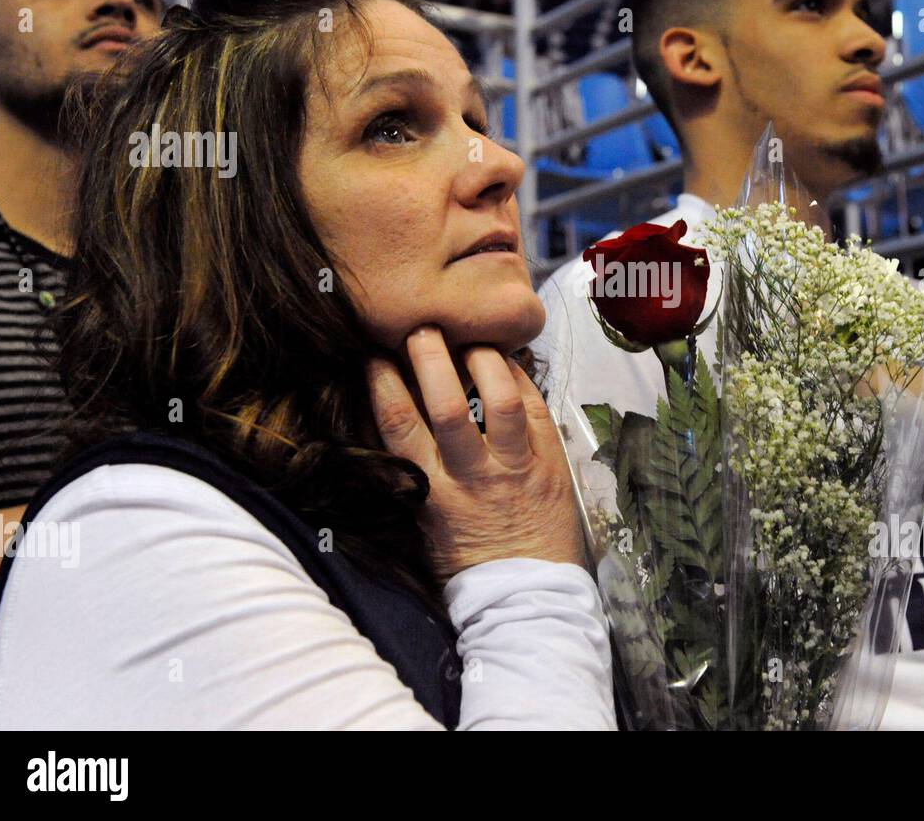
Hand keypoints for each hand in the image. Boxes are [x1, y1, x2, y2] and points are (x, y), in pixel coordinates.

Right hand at [366, 326, 585, 582]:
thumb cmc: (471, 564)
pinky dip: (522, 380)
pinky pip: (536, 411)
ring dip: (484, 359)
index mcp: (432, 493)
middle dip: (430, 357)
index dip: (383, 384)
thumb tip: (397, 425)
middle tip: (421, 328)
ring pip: (499, 399)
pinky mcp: (550, 465)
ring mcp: (515, 468)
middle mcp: (473, 475)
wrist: (527, 596)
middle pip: (446, 402)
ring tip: (471, 338)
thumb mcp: (426, 525)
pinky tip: (510, 361)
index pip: (400, 427)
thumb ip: (414, 476)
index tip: (374, 356)